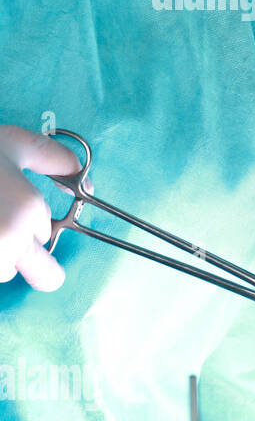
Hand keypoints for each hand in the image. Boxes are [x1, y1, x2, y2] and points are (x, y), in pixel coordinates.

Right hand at [0, 125, 83, 290]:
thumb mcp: (11, 142)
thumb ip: (54, 157)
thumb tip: (82, 177)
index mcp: (27, 212)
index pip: (46, 234)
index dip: (30, 221)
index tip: (7, 205)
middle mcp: (9, 244)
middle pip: (48, 278)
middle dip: (35, 264)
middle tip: (8, 240)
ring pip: (3, 275)